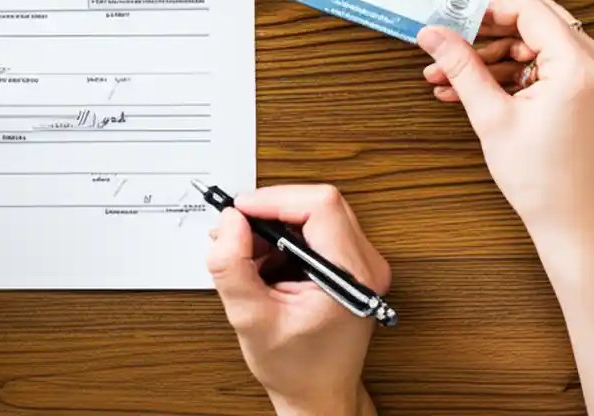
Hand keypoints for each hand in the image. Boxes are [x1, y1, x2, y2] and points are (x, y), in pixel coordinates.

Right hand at [208, 185, 388, 415]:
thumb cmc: (298, 368)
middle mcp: (365, 264)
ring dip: (273, 225)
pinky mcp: (348, 262)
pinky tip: (264, 264)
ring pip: (313, 211)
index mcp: (352, 276)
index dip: (273, 200)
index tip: (240, 212)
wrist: (319, 393)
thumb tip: (228, 223)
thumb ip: (232, 267)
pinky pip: (314, 227)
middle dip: (269, 210)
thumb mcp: (251, 319)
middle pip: (317, 202)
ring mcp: (360, 262)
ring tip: (249, 257)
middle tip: (237, 232)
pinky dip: (282, 237)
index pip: (319, 206)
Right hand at [419, 0, 593, 235]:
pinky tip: (469, 90)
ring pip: (534, 45)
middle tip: (449, 43)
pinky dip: (508, 74)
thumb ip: (460, 67)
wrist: (571, 219)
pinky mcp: (585, 92)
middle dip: (486, 34)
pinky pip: (543, 67)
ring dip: (491, 57)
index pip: (530, 10)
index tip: (454, 19)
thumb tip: (433, 34)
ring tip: (447, 76)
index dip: (487, 10)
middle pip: (534, 22)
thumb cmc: (541, 178)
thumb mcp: (490, 116)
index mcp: (578, 66)